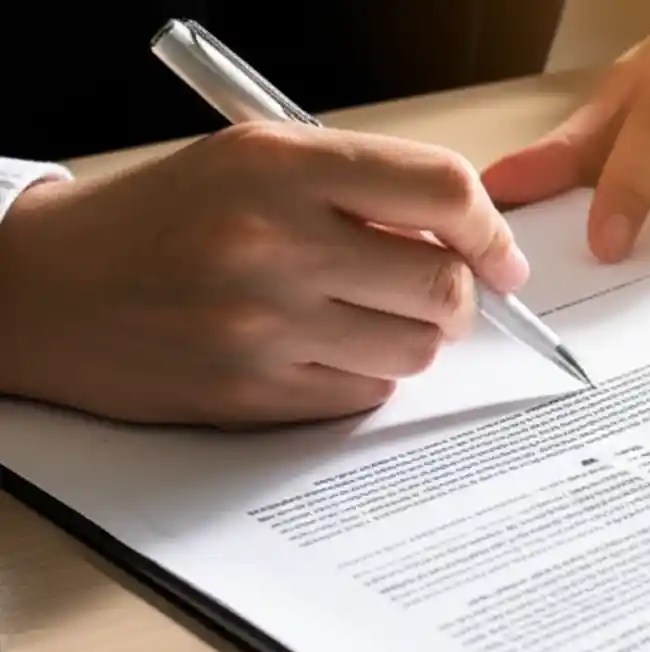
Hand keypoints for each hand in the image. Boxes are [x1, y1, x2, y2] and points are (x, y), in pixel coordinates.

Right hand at [0, 122, 527, 425]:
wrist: (49, 290)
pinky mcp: (254, 394)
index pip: (441, 189)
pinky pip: (367, 393)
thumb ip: (360, 184)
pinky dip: (365, 374)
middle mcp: (275, 244)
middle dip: (460, 293)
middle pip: (444, 284)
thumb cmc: (163, 217)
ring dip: (413, 336)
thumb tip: (466, 236)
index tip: (501, 255)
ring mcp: (264, 328)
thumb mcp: (253, 160)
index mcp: (281, 167)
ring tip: (366, 315)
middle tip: (440, 290)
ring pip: (416, 349)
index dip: (490, 228)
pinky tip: (322, 350)